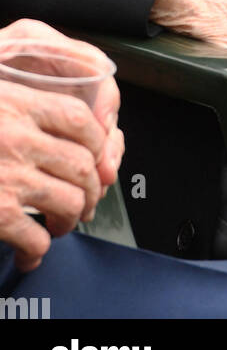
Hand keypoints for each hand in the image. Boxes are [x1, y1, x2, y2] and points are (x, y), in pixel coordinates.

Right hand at [0, 21, 119, 271]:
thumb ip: (14, 96)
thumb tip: (56, 118)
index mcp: (14, 103)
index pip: (79, 119)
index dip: (95, 143)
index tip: (92, 158)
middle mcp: (15, 137)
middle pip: (82, 165)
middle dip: (88, 189)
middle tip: (81, 201)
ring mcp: (8, 176)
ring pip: (69, 202)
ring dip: (69, 220)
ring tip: (57, 226)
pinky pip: (36, 239)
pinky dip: (38, 251)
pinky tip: (29, 252)